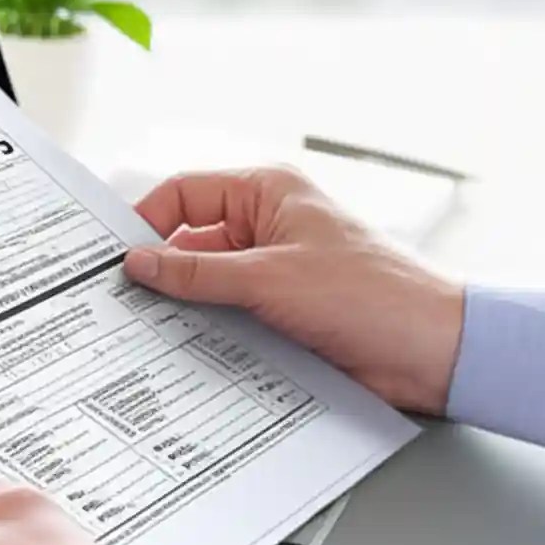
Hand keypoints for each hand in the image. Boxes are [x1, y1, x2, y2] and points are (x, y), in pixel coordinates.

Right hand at [122, 168, 463, 414]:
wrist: (429, 351)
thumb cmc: (371, 293)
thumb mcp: (270, 277)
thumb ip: (198, 273)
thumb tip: (139, 263)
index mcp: (267, 192)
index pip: (184, 194)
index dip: (146, 221)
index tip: (115, 259)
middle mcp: (266, 227)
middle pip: (189, 242)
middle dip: (160, 271)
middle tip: (121, 301)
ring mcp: (272, 271)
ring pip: (206, 285)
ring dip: (184, 307)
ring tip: (149, 330)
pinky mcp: (279, 312)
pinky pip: (227, 317)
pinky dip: (206, 332)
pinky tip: (185, 351)